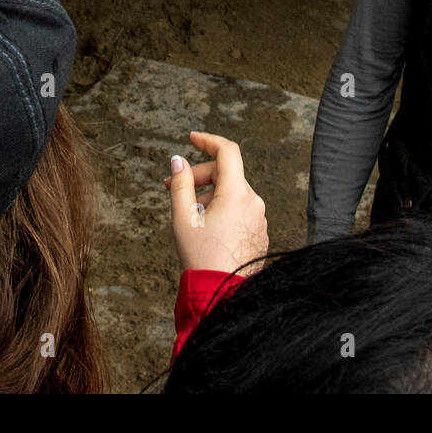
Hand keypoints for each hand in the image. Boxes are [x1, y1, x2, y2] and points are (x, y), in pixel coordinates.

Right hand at [165, 131, 268, 274]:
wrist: (223, 294)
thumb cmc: (202, 258)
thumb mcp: (182, 218)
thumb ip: (180, 184)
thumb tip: (179, 161)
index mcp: (237, 194)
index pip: (227, 151)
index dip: (208, 140)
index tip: (192, 138)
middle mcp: (254, 201)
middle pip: (226, 174)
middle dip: (199, 176)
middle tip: (172, 188)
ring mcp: (259, 217)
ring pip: (232, 192)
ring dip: (208, 194)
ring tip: (188, 215)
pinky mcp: (259, 231)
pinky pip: (240, 208)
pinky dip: (221, 208)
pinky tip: (205, 227)